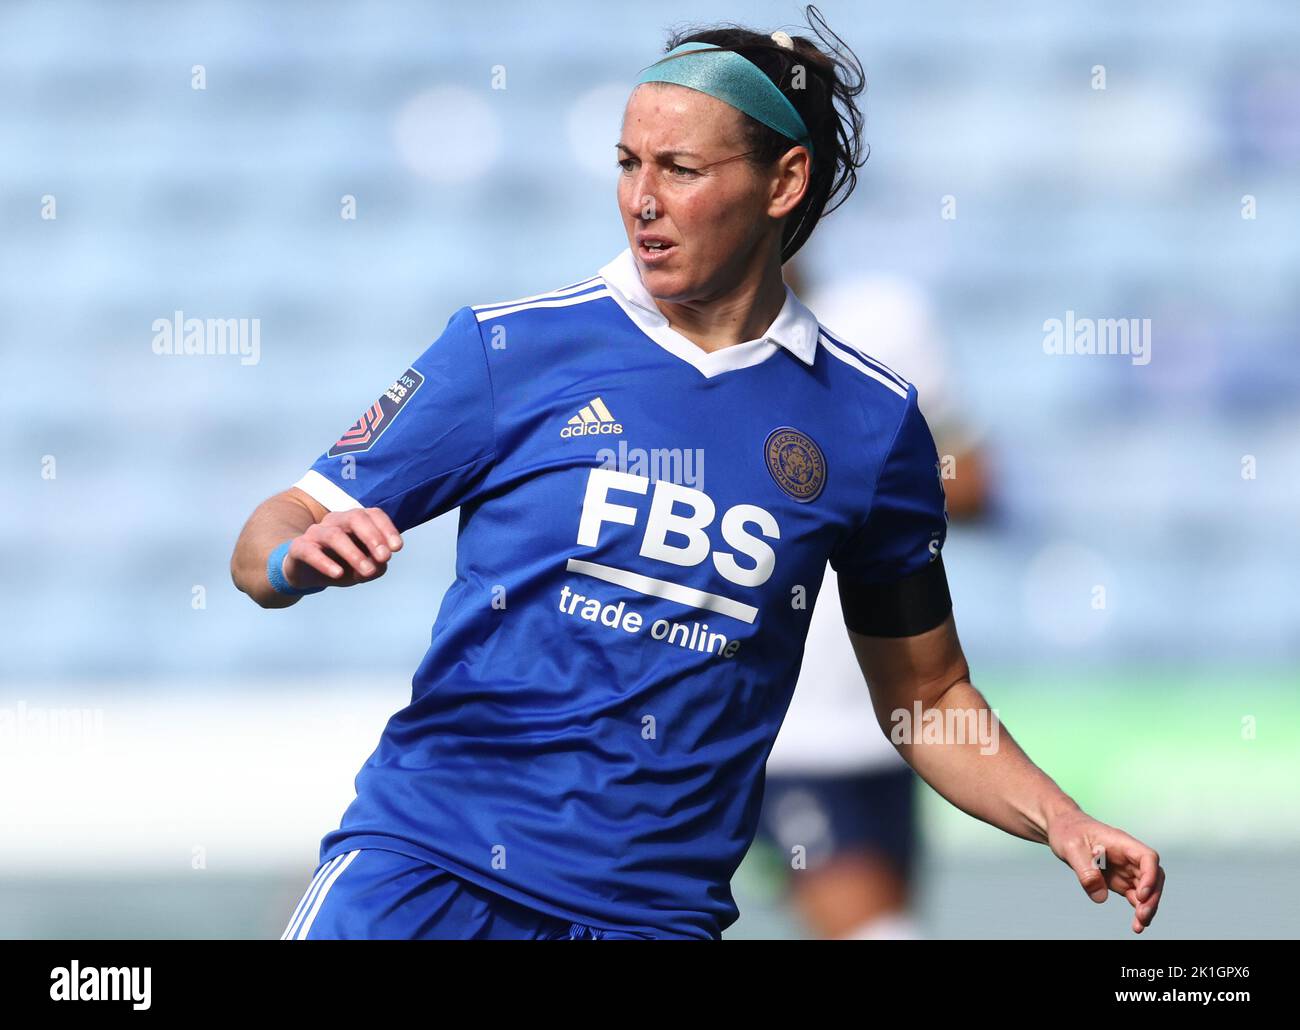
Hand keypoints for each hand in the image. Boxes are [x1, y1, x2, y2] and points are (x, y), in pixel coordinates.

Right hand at [282, 508, 403, 588]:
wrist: (308, 575)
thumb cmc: (342, 566)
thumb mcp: (364, 569)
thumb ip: (376, 566)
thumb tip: (380, 564)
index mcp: (355, 521)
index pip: (373, 514)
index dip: (387, 529)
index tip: (397, 548)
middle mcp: (336, 521)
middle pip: (355, 518)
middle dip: (372, 537)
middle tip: (384, 557)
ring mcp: (316, 532)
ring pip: (334, 535)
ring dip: (354, 554)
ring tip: (366, 572)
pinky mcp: (299, 547)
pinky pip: (310, 551)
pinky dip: (325, 562)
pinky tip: (337, 574)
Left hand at [1046, 807, 1164, 933]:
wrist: (1062, 829)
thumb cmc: (1068, 831)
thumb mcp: (1071, 848)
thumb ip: (1086, 871)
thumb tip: (1100, 898)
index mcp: (1121, 842)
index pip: (1147, 857)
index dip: (1150, 876)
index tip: (1140, 894)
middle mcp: (1128, 857)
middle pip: (1153, 876)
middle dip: (1151, 897)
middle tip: (1142, 916)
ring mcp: (1126, 869)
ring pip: (1147, 889)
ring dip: (1147, 907)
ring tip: (1139, 926)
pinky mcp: (1120, 880)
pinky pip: (1135, 897)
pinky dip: (1137, 910)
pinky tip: (1136, 925)